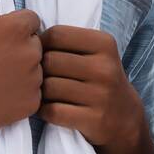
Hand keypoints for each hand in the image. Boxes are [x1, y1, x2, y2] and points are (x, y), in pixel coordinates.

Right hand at [0, 0, 42, 132]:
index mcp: (18, 27)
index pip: (31, 21)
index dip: (14, 28)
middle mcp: (31, 52)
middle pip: (35, 45)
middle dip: (20, 49)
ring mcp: (32, 81)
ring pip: (36, 71)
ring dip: (23, 72)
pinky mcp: (29, 105)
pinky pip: (34, 96)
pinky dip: (21, 95)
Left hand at [37, 24, 143, 147]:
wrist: (125, 118)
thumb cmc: (99, 80)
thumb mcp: (96, 53)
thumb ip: (68, 42)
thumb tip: (28, 39)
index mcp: (104, 43)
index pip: (57, 34)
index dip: (41, 44)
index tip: (43, 54)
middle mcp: (105, 67)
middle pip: (49, 60)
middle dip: (39, 70)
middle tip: (42, 78)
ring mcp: (101, 95)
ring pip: (48, 87)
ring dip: (40, 92)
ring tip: (45, 94)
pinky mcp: (94, 119)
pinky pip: (52, 111)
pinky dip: (44, 111)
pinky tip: (50, 109)